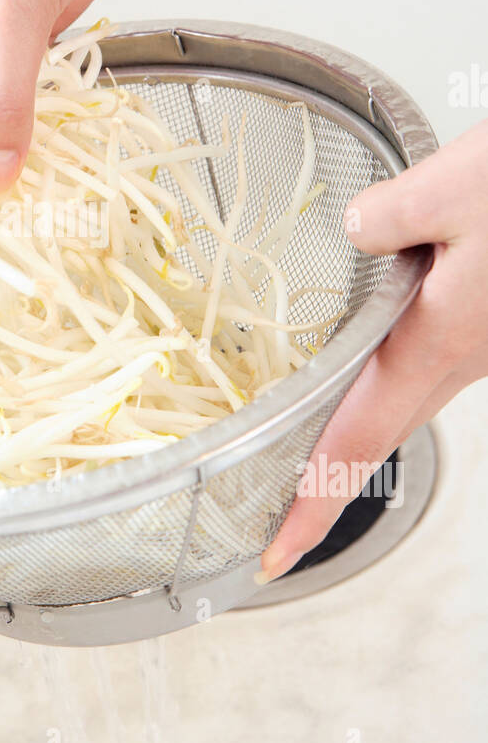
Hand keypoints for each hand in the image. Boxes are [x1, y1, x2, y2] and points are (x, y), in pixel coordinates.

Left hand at [259, 120, 487, 581]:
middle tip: (278, 515)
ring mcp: (487, 343)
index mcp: (441, 340)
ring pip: (410, 394)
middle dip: (328, 478)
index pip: (357, 439)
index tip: (276, 556)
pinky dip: (393, 368)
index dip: (314, 506)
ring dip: (360, 422)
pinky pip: (434, 357)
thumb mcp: (454, 187)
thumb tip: (357, 229)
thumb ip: (388, 216)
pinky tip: (376, 341)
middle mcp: (467, 356)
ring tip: (311, 438)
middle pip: (380, 431)